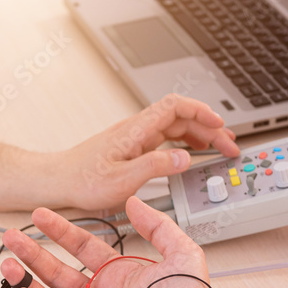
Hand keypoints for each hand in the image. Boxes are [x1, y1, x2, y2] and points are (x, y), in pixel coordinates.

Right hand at [1, 196, 229, 287]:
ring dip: (26, 283)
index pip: (81, 248)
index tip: (40, 215)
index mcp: (118, 276)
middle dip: (32, 254)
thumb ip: (158, 226)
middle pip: (56, 272)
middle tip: (11, 237)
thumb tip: (133, 201)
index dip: (60, 231)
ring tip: (8, 265)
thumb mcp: (182, 254)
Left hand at [56, 94, 239, 209]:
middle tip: (228, 144)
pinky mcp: (133, 146)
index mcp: (136, 130)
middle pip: (181, 116)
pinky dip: (185, 142)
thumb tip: (184, 157)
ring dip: (199, 134)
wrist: (59, 180)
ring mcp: (136, 136)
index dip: (201, 111)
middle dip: (209, 126)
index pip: (175, 106)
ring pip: (175, 126)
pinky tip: (192, 152)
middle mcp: (137, 128)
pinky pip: (166, 138)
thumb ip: (156, 166)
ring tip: (218, 147)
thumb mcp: (122, 179)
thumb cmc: (83, 180)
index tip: (220, 124)